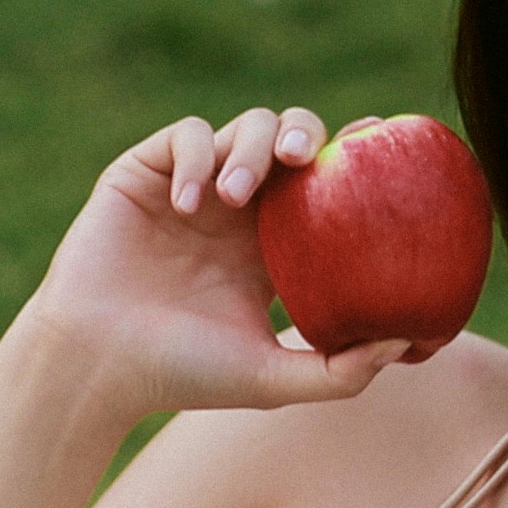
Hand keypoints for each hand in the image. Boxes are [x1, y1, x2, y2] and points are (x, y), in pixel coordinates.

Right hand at [20, 107, 405, 418]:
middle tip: (306, 158)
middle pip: (288, 138)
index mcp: (269, 246)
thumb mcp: (271, 379)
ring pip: (242, 128)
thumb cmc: (180, 378)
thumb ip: (339, 371)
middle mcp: (234, 211)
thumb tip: (409, 342)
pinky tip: (192, 203)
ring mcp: (190, 187)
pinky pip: (187, 135)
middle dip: (305, 132)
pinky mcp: (144, 174)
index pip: (322, 184)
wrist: (98, 366)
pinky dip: (198, 156)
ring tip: (231, 200)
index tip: (384, 140)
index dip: (354, 155)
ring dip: (249, 150)